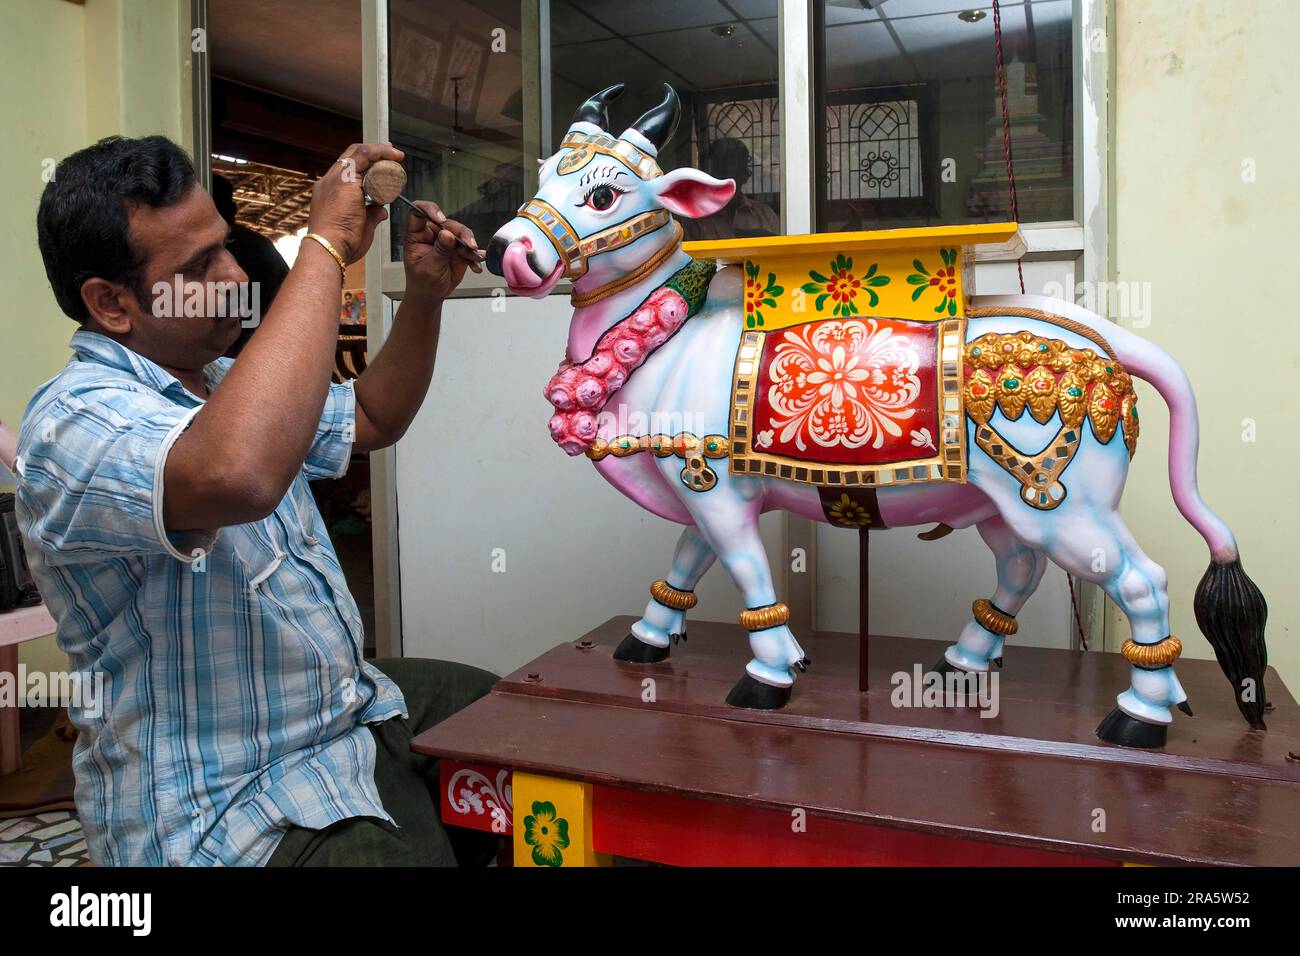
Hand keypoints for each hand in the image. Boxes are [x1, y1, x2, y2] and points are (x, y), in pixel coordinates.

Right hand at [307, 143, 404, 262]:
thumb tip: (382, 210)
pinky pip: (363, 155)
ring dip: (379, 151)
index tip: (383, 163)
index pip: (347, 169)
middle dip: (374, 152)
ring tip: (396, 155)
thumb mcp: (362, 226)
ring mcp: (334, 179)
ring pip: (358, 152)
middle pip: (351, 156)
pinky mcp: (344, 179)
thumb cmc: (342, 244)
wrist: (329, 248)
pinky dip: (379, 152)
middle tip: (392, 153)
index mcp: (329, 192)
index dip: (366, 163)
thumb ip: (372, 215)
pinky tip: (393, 155)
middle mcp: (329, 181)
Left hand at [402, 200, 483, 300]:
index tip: (441, 220)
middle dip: (460, 232)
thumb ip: (439, 250)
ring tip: (474, 256)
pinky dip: (474, 256)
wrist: (432, 295)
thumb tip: (447, 234)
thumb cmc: (422, 282)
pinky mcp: (458, 249)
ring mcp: (446, 241)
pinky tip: (476, 265)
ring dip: (470, 244)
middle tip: (468, 245)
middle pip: (447, 223)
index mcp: (417, 236)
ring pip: (461, 233)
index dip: (429, 210)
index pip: (418, 213)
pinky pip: (469, 247)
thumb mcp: (429, 267)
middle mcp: (432, 235)